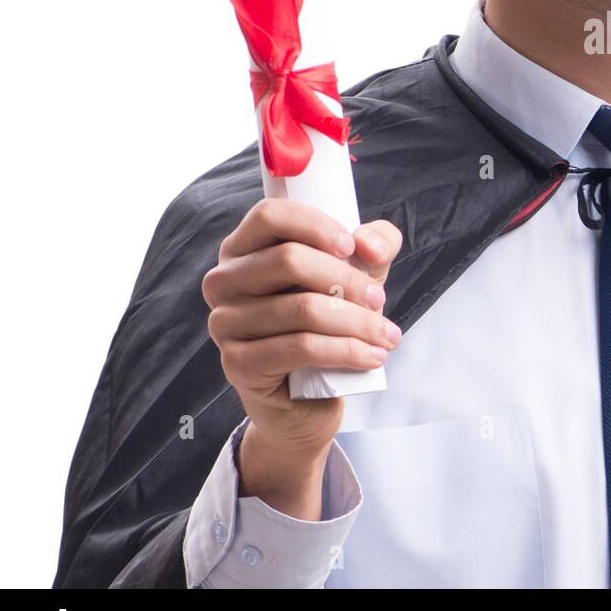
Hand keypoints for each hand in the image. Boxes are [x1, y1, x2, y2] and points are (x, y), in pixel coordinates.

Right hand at [203, 197, 404, 460]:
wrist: (307, 394)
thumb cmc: (328, 319)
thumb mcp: (355, 274)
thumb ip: (374, 245)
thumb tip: (372, 245)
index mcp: (244, 248)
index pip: (270, 215)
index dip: (314, 225)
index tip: (352, 246)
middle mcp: (224, 281)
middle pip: (288, 260)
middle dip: (345, 279)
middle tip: (379, 299)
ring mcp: (224, 323)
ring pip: (301, 308)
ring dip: (356, 321)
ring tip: (387, 334)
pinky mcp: (237, 363)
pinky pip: (299, 348)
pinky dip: (345, 351)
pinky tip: (371, 356)